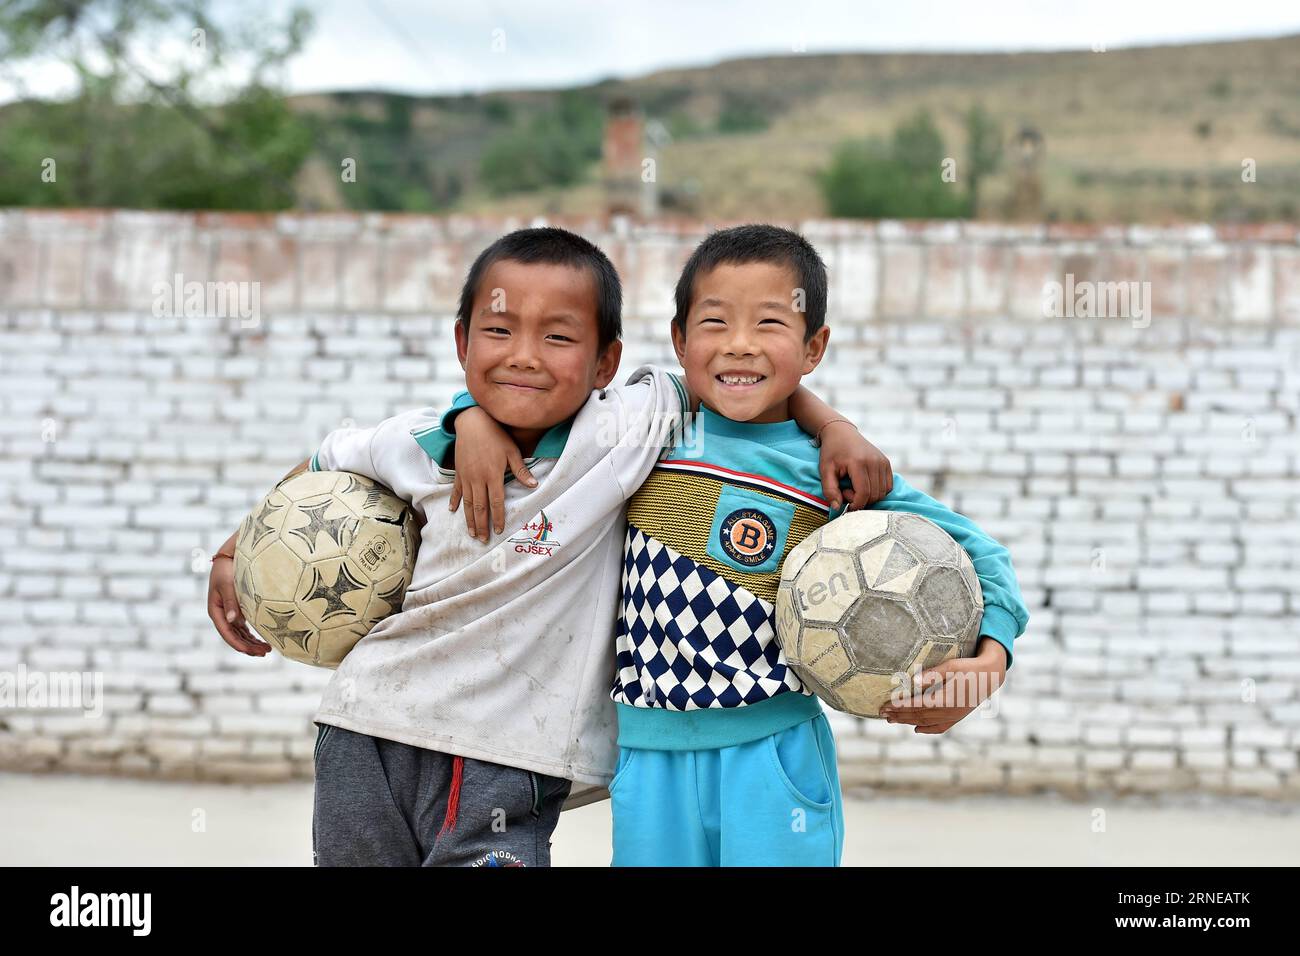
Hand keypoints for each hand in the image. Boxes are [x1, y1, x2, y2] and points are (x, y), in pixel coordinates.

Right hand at [207, 554, 271, 656]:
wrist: (229, 557)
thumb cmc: (227, 570)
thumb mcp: (227, 585)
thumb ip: (231, 603)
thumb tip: (232, 621)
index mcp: (216, 611)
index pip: (227, 633)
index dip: (239, 644)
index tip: (253, 651)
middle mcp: (222, 615)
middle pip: (234, 636)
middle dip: (249, 646)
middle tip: (266, 652)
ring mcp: (229, 613)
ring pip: (240, 634)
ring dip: (252, 643)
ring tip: (267, 649)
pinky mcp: (237, 610)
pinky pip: (243, 628)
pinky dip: (252, 635)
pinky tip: (262, 640)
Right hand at [447, 407, 535, 541]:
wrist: (472, 422)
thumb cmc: (495, 435)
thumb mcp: (512, 451)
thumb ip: (521, 470)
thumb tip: (534, 485)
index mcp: (493, 475)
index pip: (496, 502)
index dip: (498, 517)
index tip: (498, 530)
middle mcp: (477, 479)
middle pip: (479, 507)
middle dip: (482, 524)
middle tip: (483, 540)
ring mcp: (466, 476)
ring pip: (467, 502)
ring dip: (469, 519)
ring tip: (472, 533)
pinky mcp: (458, 472)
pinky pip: (455, 490)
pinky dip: (454, 501)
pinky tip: (452, 511)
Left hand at [817, 421, 892, 511]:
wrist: (841, 432)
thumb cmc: (831, 452)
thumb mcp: (825, 470)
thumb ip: (829, 490)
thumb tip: (837, 508)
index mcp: (858, 463)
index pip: (863, 493)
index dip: (855, 504)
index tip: (845, 502)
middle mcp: (874, 462)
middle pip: (874, 495)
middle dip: (860, 500)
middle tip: (846, 491)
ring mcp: (882, 462)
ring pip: (882, 493)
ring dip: (869, 497)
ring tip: (854, 487)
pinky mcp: (886, 463)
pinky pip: (887, 486)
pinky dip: (877, 491)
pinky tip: (864, 485)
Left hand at [878, 637, 1006, 732]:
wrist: (991, 676)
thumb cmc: (969, 667)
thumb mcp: (952, 666)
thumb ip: (933, 675)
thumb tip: (914, 681)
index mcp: (945, 699)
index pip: (916, 705)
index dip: (899, 706)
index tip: (884, 706)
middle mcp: (948, 711)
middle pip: (918, 715)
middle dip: (899, 715)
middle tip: (882, 713)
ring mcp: (953, 716)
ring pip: (926, 722)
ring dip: (908, 722)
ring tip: (892, 720)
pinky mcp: (958, 717)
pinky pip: (940, 727)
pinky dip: (927, 730)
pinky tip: (917, 730)